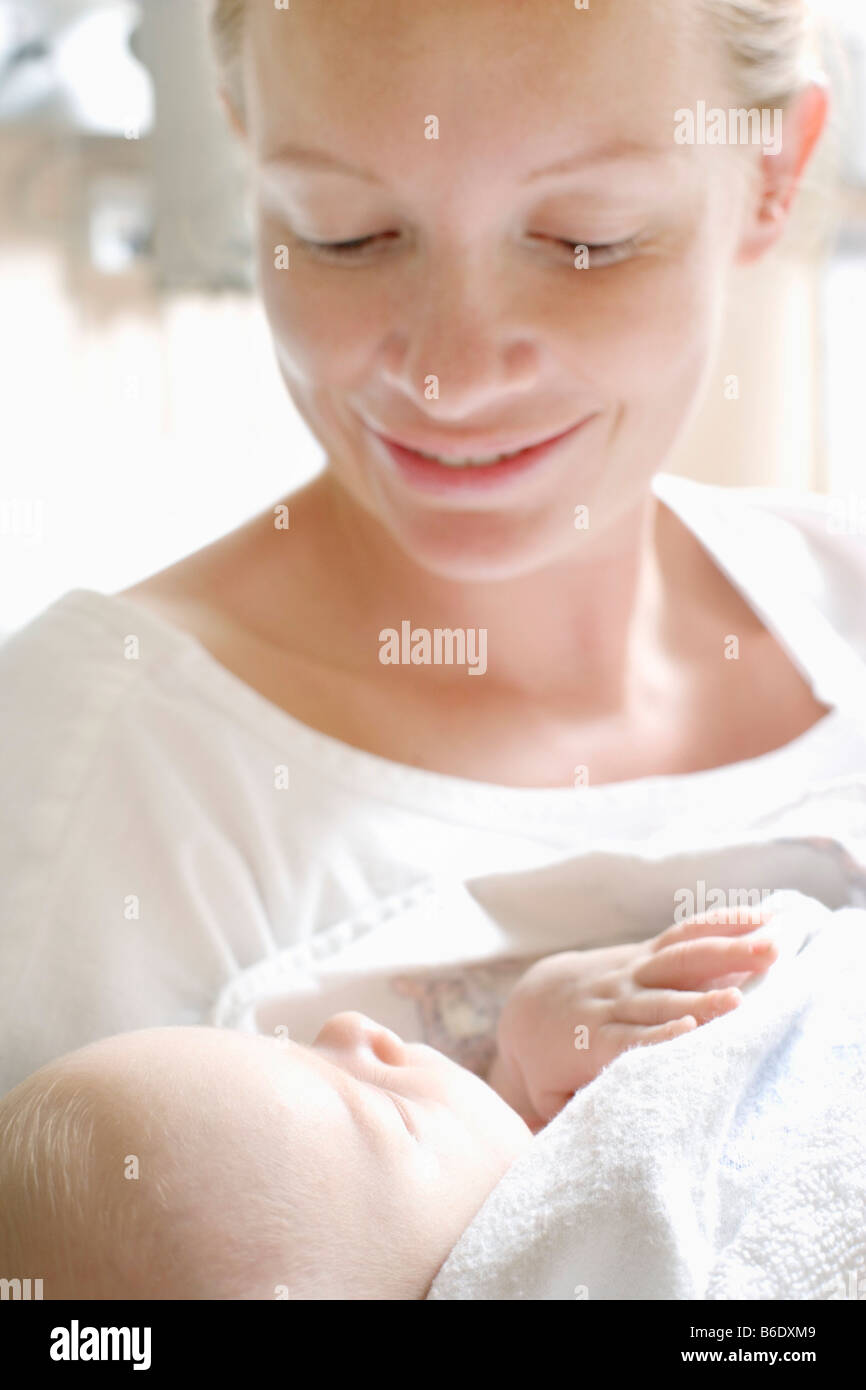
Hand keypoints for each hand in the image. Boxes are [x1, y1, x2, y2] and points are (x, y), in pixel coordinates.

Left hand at [487, 907, 778, 1131]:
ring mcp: (631, 972)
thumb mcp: (547, 1096)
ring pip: (678, 958)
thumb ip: (573, 1113)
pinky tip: (760, 919)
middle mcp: (615, 1000)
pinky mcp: (644, 955)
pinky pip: (682, 936)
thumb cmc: (546, 1065)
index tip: (689, 1031)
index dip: (658, 1034)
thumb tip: (594, 1146)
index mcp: (593, 1039)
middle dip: (699, 1000)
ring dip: (723, 952)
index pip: (628, 1036)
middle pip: (661, 998)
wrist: (529, 1006)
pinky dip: (719, 926)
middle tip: (738, 1002)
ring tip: (768, 949)